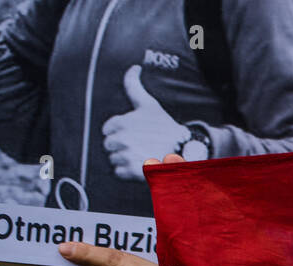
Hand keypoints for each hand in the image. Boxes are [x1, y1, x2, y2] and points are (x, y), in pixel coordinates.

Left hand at [102, 65, 187, 181]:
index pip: (107, 130)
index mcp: (119, 122)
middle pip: (108, 145)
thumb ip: (134, 86)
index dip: (120, 132)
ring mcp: (125, 156)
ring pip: (113, 159)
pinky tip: (142, 166)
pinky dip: (128, 172)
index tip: (136, 134)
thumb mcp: (149, 105)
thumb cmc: (165, 128)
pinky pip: (118, 173)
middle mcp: (120, 139)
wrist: (185, 152)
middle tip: (141, 146)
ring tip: (142, 156)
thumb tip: (134, 67)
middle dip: (122, 146)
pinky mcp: (130, 172)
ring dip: (125, 159)